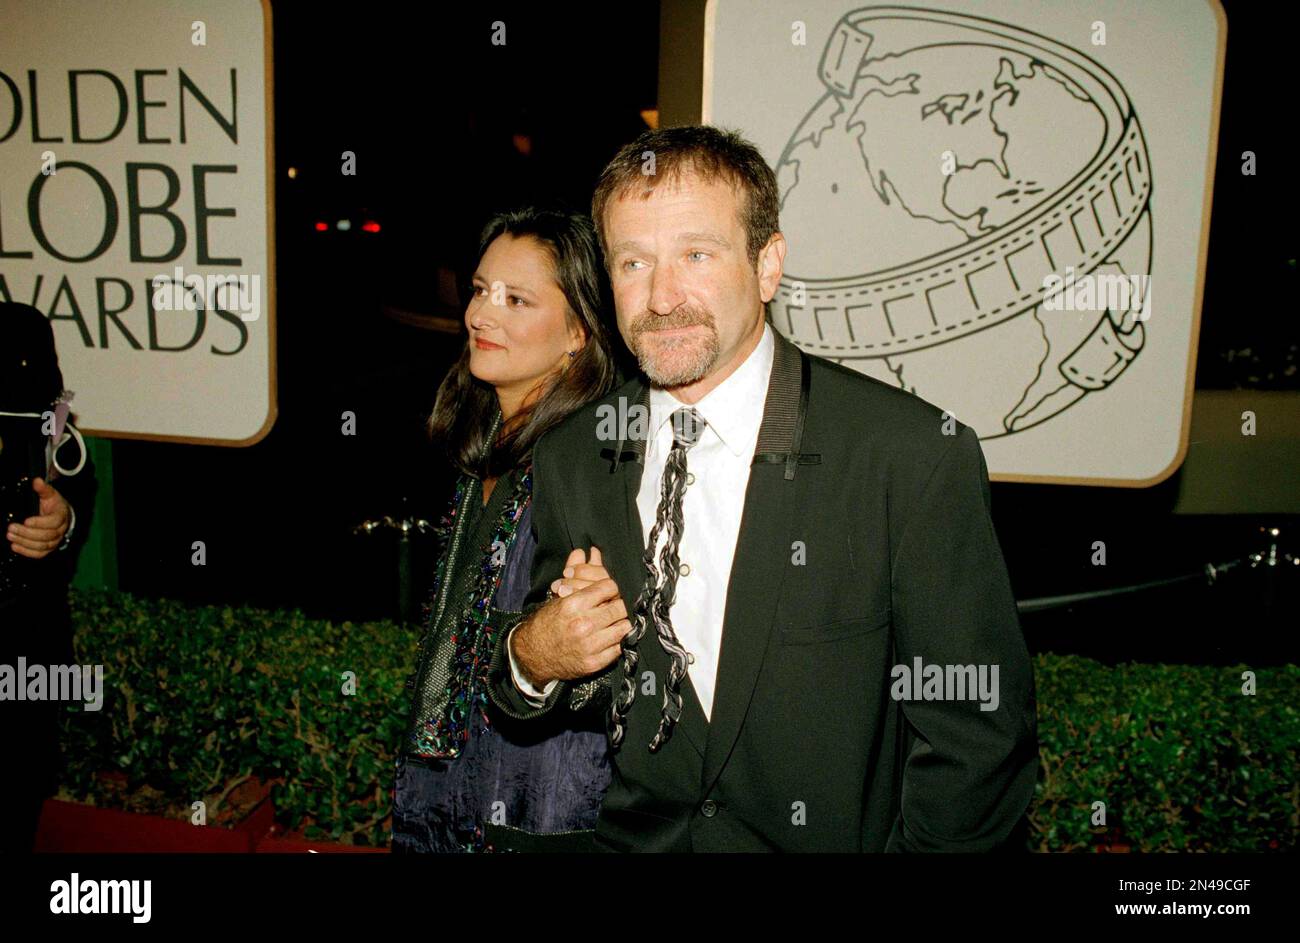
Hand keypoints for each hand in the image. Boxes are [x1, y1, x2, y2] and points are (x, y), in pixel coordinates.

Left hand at [7, 477, 70, 559]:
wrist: (61, 516)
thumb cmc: (54, 505)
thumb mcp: (50, 494)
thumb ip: (43, 489)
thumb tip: (36, 481)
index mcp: (61, 516)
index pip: (53, 522)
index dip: (40, 523)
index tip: (26, 520)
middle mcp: (60, 530)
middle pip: (46, 536)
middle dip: (27, 533)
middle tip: (11, 528)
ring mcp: (55, 540)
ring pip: (42, 546)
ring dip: (24, 542)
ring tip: (10, 536)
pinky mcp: (48, 548)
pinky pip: (39, 554)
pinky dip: (26, 552)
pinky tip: (15, 546)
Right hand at [514, 547, 629, 684]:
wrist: (533, 654)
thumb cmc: (548, 622)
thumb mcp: (559, 595)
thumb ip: (576, 572)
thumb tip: (585, 552)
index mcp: (573, 604)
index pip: (609, 587)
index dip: (614, 586)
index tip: (614, 589)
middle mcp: (583, 624)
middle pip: (620, 607)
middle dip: (622, 603)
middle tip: (622, 603)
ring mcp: (590, 645)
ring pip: (624, 627)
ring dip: (624, 622)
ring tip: (620, 619)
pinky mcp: (594, 663)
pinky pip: (619, 648)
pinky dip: (620, 640)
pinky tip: (616, 635)